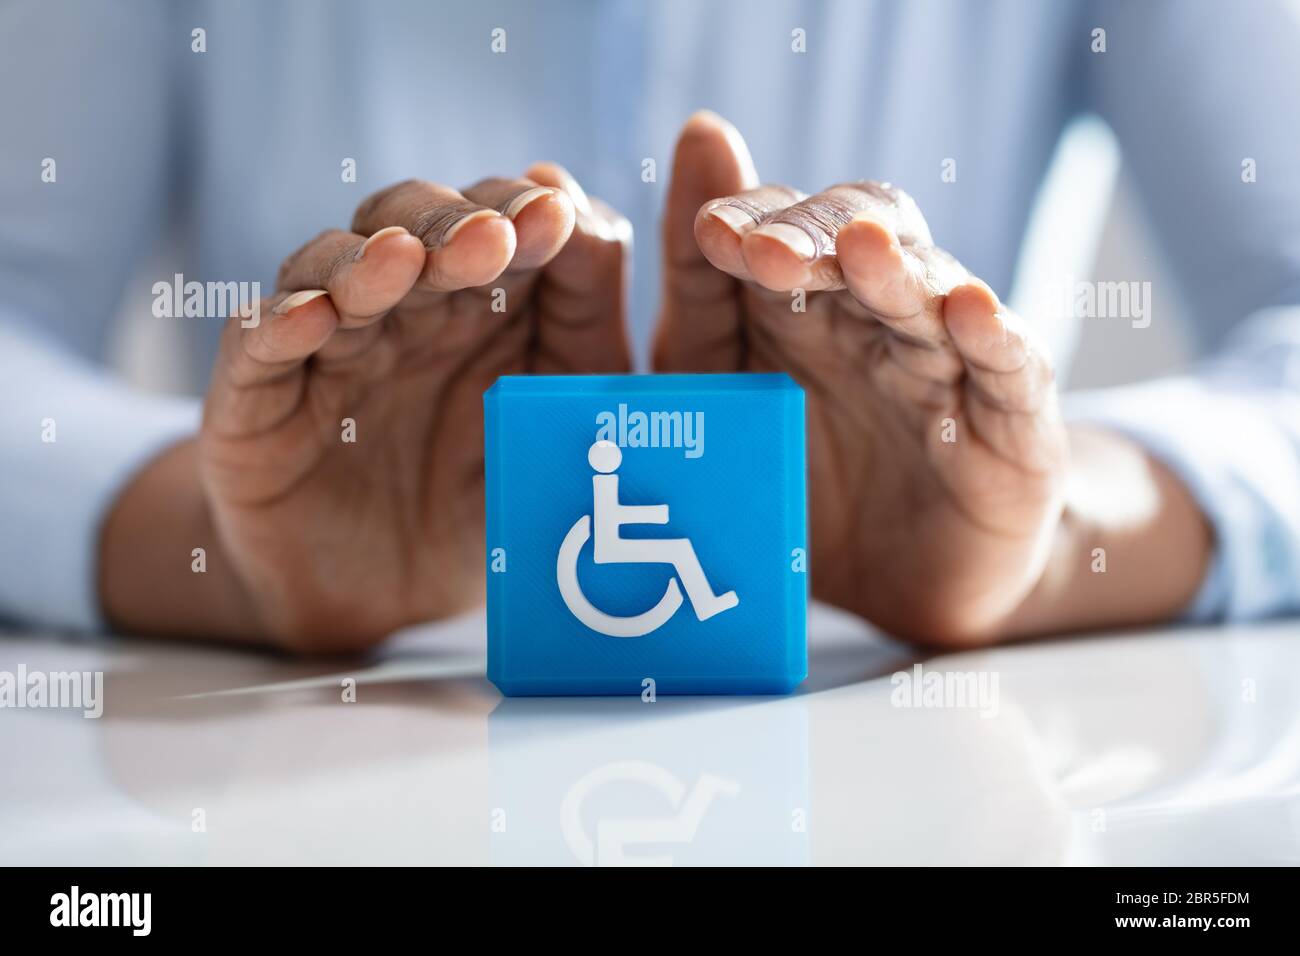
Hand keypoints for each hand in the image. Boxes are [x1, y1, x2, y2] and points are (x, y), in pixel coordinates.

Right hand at [101, 166, 630, 649]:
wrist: (386, 600)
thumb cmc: (482, 498)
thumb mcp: (555, 419)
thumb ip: (587, 329)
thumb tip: (590, 219)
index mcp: (484, 300)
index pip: (497, 221)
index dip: (520, 209)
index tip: (552, 213)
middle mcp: (403, 307)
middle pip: (413, 227)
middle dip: (450, 225)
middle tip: (489, 237)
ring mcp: (328, 345)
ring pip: (333, 270)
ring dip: (367, 261)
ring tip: (402, 259)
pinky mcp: (258, 398)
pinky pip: (257, 346)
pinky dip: (278, 324)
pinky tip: (311, 316)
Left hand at [654, 113, 1068, 642]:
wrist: (913, 578)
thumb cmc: (809, 483)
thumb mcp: (732, 414)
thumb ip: (694, 337)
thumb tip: (622, 243)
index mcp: (796, 310)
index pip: (771, 236)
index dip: (742, 222)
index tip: (708, 228)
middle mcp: (872, 318)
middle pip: (849, 242)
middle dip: (808, 238)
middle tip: (763, 250)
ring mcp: (946, 362)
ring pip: (924, 293)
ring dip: (893, 269)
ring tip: (863, 251)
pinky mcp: (1013, 420)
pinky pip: (1009, 369)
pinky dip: (994, 336)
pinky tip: (969, 311)